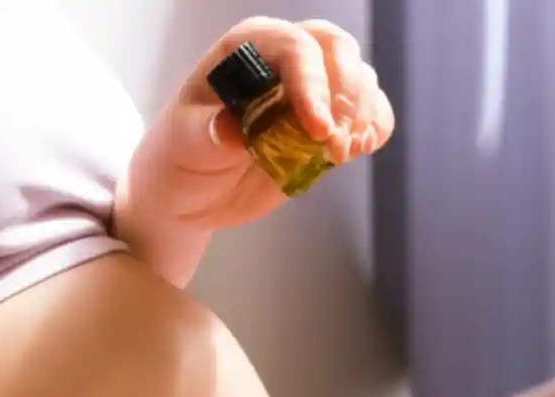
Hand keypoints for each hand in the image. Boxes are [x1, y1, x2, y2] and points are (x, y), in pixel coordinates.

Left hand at [113, 17, 394, 284]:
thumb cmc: (181, 156)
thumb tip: (230, 131)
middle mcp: (286, 59)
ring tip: (337, 154)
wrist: (190, 192)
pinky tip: (354, 151)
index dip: (312, 85)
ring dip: (360, 117)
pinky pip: (370, 113)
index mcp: (248, 47)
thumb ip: (205, 134)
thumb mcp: (183, 144)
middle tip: (332, 145)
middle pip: (339, 51)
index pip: (294, 49)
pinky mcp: (330, 123)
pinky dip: (373, 130)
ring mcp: (313, 90)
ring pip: (361, 80)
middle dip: (346, 96)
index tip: (317, 128)